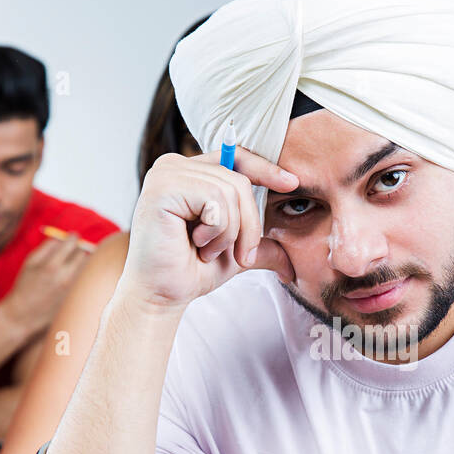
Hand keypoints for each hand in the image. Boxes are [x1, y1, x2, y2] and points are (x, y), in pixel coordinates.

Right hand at [2, 234, 89, 336]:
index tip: (73, 236)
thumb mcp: (30, 263)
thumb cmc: (25, 286)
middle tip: (74, 249)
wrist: (24, 314)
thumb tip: (62, 236)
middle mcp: (65, 277)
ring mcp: (73, 289)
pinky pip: (86, 280)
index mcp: (52, 265)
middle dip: (80, 248)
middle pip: (84, 254)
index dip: (74, 237)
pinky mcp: (76, 297)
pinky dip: (82, 275)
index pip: (72, 243)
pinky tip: (73, 277)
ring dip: (83, 262)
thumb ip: (46, 247)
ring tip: (73, 263)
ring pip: (87, 267)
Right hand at [116, 147, 298, 311]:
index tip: (291, 183)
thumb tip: (291, 263)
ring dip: (229, 232)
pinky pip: (214, 200)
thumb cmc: (191, 271)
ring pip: (230, 191)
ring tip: (207, 250)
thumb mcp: (234, 251)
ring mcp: (166, 173)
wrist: (162, 296)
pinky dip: (216, 230)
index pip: (235, 157)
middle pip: (239, 179)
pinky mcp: (162, 187)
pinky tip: (196, 245)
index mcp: (189, 173)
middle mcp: (174, 166)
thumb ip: (258, 244)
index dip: (265, 168)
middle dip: (249, 224)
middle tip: (240, 255)